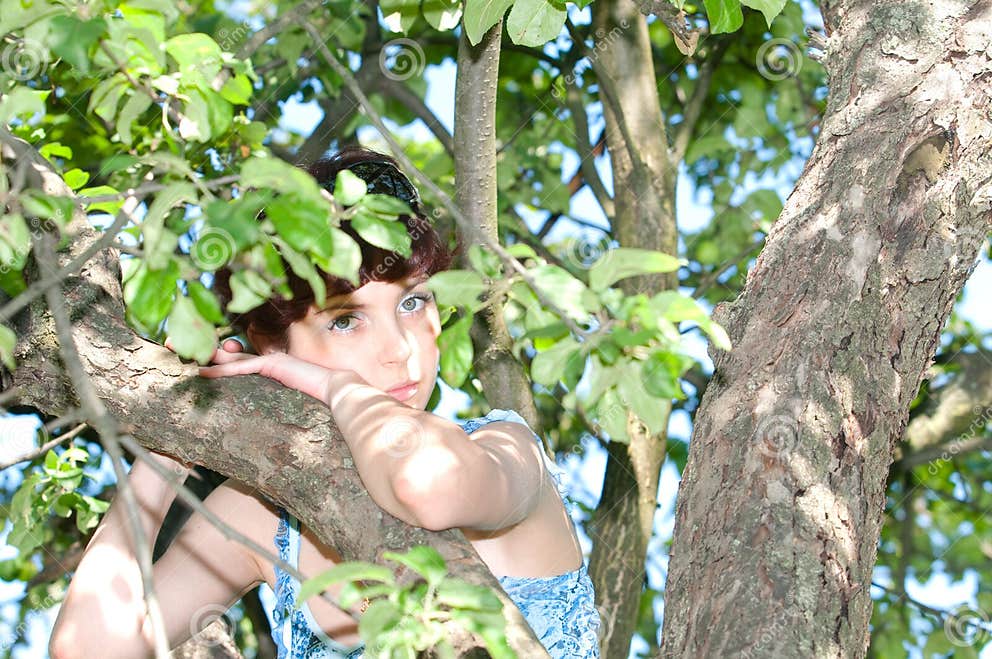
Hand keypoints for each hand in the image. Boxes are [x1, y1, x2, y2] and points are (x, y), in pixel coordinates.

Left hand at [166, 336, 358, 403]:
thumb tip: (263, 418)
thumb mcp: (290, 399)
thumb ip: (276, 398)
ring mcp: (268, 360)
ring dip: (202, 354)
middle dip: (197, 346)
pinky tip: (201, 372)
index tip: (189, 357)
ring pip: (229, 355)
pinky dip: (221, 370)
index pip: (234, 359)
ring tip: (176, 350)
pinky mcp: (273, 365)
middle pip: (225, 352)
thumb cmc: (319, 400)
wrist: (339, 392)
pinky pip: (241, 368)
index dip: (211, 356)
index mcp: (268, 368)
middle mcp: (265, 360)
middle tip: (170, 343)